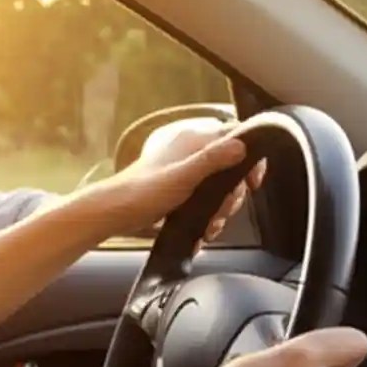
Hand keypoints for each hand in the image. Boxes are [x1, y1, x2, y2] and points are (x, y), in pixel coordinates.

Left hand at [135, 119, 265, 242]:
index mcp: (194, 139)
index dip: (251, 159)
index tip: (252, 183)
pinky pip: (207, 199)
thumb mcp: (183, 176)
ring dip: (221, 209)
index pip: (236, 136)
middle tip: (221, 210)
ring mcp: (187, 171)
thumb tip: (243, 145)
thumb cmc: (143, 192)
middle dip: (232, 194)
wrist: (114, 213)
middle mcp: (192, 151)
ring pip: (221, 187)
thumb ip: (212, 159)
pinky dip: (209, 215)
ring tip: (210, 225)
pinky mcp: (182, 190)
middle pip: (233, 168)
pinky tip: (204, 229)